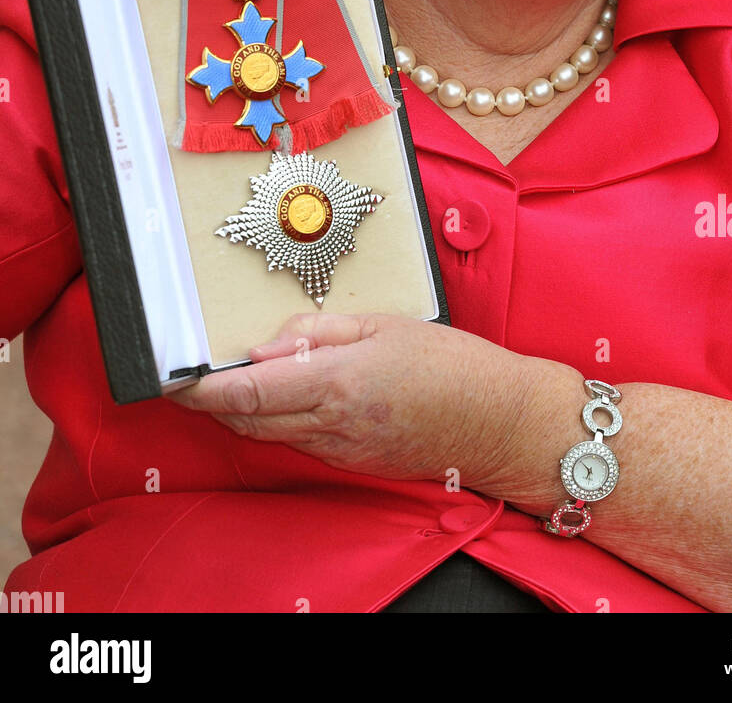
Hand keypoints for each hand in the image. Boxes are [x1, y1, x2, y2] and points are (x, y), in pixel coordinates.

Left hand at [164, 310, 576, 496]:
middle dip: (215, 401)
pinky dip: (281, 420)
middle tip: (193, 377)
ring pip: (271, 432)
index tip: (176, 380)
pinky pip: (301, 441)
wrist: (499, 422)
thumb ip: (319, 333)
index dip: (205, 389)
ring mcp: (342, 450)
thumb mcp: (385, 325)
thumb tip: (268, 346)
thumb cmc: (453, 365)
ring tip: (235, 380)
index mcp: (339, 382)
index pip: (252, 390)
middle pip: (250, 418)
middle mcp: (333, 425)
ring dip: (246, 410)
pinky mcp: (353, 463)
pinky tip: (288, 396)